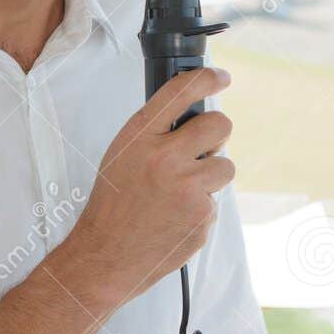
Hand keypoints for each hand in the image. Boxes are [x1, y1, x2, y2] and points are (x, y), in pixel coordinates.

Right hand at [62, 66, 235, 311]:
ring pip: (225, 166)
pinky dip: (200, 208)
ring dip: (210, 176)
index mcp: (140, 137)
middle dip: (216, 135)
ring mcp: (188, 188)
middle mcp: (165, 158)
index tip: (220, 78)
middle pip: (220, 125)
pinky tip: (175, 216)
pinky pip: (215, 201)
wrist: (107, 254)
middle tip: (201, 149)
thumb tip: (193, 120)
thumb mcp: (122, 156)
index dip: (207, 78)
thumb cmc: (113, 205)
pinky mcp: (202, 216)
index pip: (181, 90)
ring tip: (180, 192)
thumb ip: (155, 135)